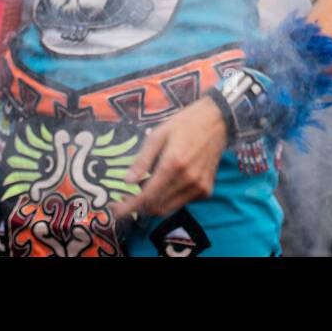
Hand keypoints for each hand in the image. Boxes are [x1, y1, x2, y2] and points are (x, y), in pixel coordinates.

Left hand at [109, 98, 227, 220]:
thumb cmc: (184, 124)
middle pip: (156, 207)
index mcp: (173, 163)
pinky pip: (182, 202)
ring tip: (147, 184)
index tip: (114, 209)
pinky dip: (169, 198)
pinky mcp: (206, 190)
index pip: (147, 196)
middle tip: (126, 196)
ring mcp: (199, 187)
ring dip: (153, 203)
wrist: (217, 121)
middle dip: (138, 206)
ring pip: (169, 208)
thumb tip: (127, 182)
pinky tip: (166, 182)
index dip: (128, 207)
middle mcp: (188, 179)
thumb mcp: (158, 134)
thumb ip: (142, 160)